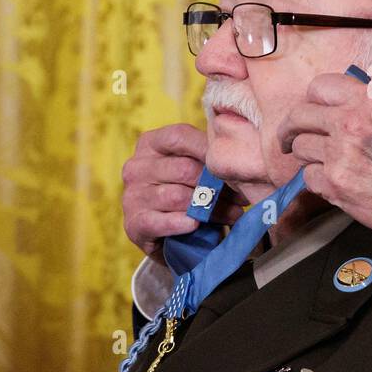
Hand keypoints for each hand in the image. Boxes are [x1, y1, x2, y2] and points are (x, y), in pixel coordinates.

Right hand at [121, 123, 243, 258]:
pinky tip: (197, 225)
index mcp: (150, 144)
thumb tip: (238, 160)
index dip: (209, 149)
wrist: (168, 235)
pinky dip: (184, 223)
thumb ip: (209, 157)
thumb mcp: (195, 167)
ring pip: (179, 197)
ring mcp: (132, 195)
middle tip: (239, 197)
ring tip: (230, 214)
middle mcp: (136, 167)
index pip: (180, 136)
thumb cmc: (188, 191)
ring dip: (209, 208)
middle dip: (216, 184)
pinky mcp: (134, 224)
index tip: (232, 164)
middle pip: (184, 169)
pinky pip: (164, 221)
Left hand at [275, 73, 371, 252]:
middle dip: (291, 128)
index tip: (311, 111)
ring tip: (323, 164)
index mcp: (369, 99)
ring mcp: (340, 153)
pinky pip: (308, 177)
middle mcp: (351, 121)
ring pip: (300, 147)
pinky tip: (334, 183)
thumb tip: (358, 96)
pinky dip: (317, 181)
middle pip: (299, 116)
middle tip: (290, 137)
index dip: (312, 100)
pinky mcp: (335, 183)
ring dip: (308, 156)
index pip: (321, 86)